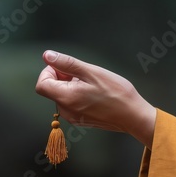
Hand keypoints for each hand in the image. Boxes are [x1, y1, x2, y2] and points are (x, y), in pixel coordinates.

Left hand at [35, 50, 156, 148]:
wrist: (133, 116)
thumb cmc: (116, 92)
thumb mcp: (91, 72)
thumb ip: (66, 63)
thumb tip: (47, 55)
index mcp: (66, 98)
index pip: (42, 84)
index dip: (50, 71)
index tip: (66, 67)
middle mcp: (66, 111)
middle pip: (51, 89)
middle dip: (62, 77)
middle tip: (83, 74)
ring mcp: (72, 118)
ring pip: (61, 96)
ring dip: (70, 86)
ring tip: (92, 84)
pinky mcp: (80, 121)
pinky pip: (70, 104)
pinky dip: (76, 95)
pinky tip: (94, 94)